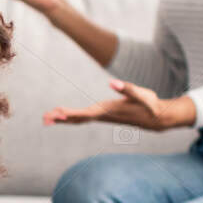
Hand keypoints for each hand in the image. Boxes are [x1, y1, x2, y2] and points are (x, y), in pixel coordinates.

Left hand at [45, 80, 196, 130]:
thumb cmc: (150, 104)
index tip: (58, 115)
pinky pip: (84, 118)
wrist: (157, 117)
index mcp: (110, 111)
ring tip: (45, 119)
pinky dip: (71, 117)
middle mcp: (104, 115)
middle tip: (44, 118)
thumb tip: (112, 82)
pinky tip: (61, 117)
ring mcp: (103, 116)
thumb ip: (127, 88)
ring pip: (79, 119)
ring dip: (63, 119)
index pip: (87, 114)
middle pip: (78, 119)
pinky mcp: (104, 115)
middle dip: (61, 118)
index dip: (72, 114)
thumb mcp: (141, 94)